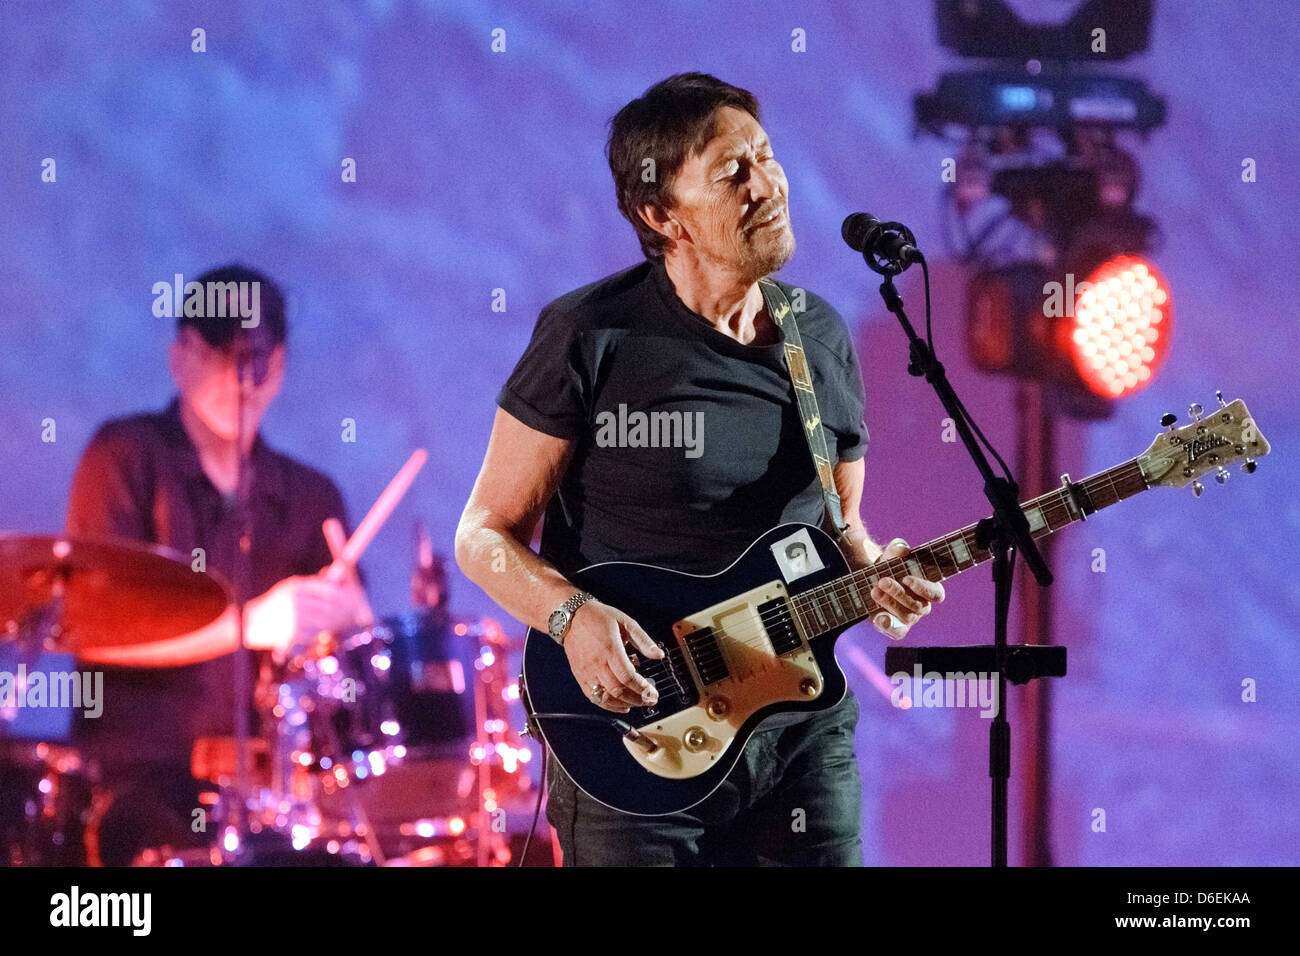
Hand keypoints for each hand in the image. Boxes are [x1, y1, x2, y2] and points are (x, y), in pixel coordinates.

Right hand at [247, 570, 370, 651]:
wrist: (251, 623)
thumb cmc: (277, 604)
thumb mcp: (292, 588)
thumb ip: (315, 584)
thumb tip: (340, 578)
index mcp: (296, 586)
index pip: (329, 588)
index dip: (343, 594)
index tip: (349, 599)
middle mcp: (295, 600)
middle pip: (330, 607)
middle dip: (342, 613)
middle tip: (349, 616)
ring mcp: (293, 618)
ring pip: (325, 623)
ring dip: (333, 626)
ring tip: (335, 625)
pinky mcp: (291, 634)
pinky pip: (315, 636)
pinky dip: (319, 636)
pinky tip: (317, 635)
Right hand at [562, 600, 663, 712]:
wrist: (571, 617)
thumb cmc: (598, 617)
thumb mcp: (626, 622)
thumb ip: (643, 640)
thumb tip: (658, 654)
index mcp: (610, 649)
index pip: (628, 676)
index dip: (642, 688)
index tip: (652, 692)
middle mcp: (597, 663)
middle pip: (618, 690)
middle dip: (637, 699)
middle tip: (649, 700)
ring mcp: (587, 672)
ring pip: (606, 697)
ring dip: (624, 704)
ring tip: (638, 703)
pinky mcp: (580, 676)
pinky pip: (594, 697)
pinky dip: (608, 705)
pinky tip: (621, 706)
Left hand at [868, 538, 944, 639]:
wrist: (871, 580)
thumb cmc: (888, 566)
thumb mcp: (890, 556)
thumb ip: (897, 550)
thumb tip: (902, 549)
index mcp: (928, 588)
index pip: (936, 593)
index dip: (923, 588)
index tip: (906, 578)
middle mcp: (922, 605)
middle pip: (918, 606)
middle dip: (899, 593)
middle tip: (882, 581)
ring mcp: (910, 618)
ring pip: (907, 617)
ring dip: (890, 604)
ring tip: (874, 591)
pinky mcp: (895, 627)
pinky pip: (897, 632)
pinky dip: (889, 626)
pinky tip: (879, 618)